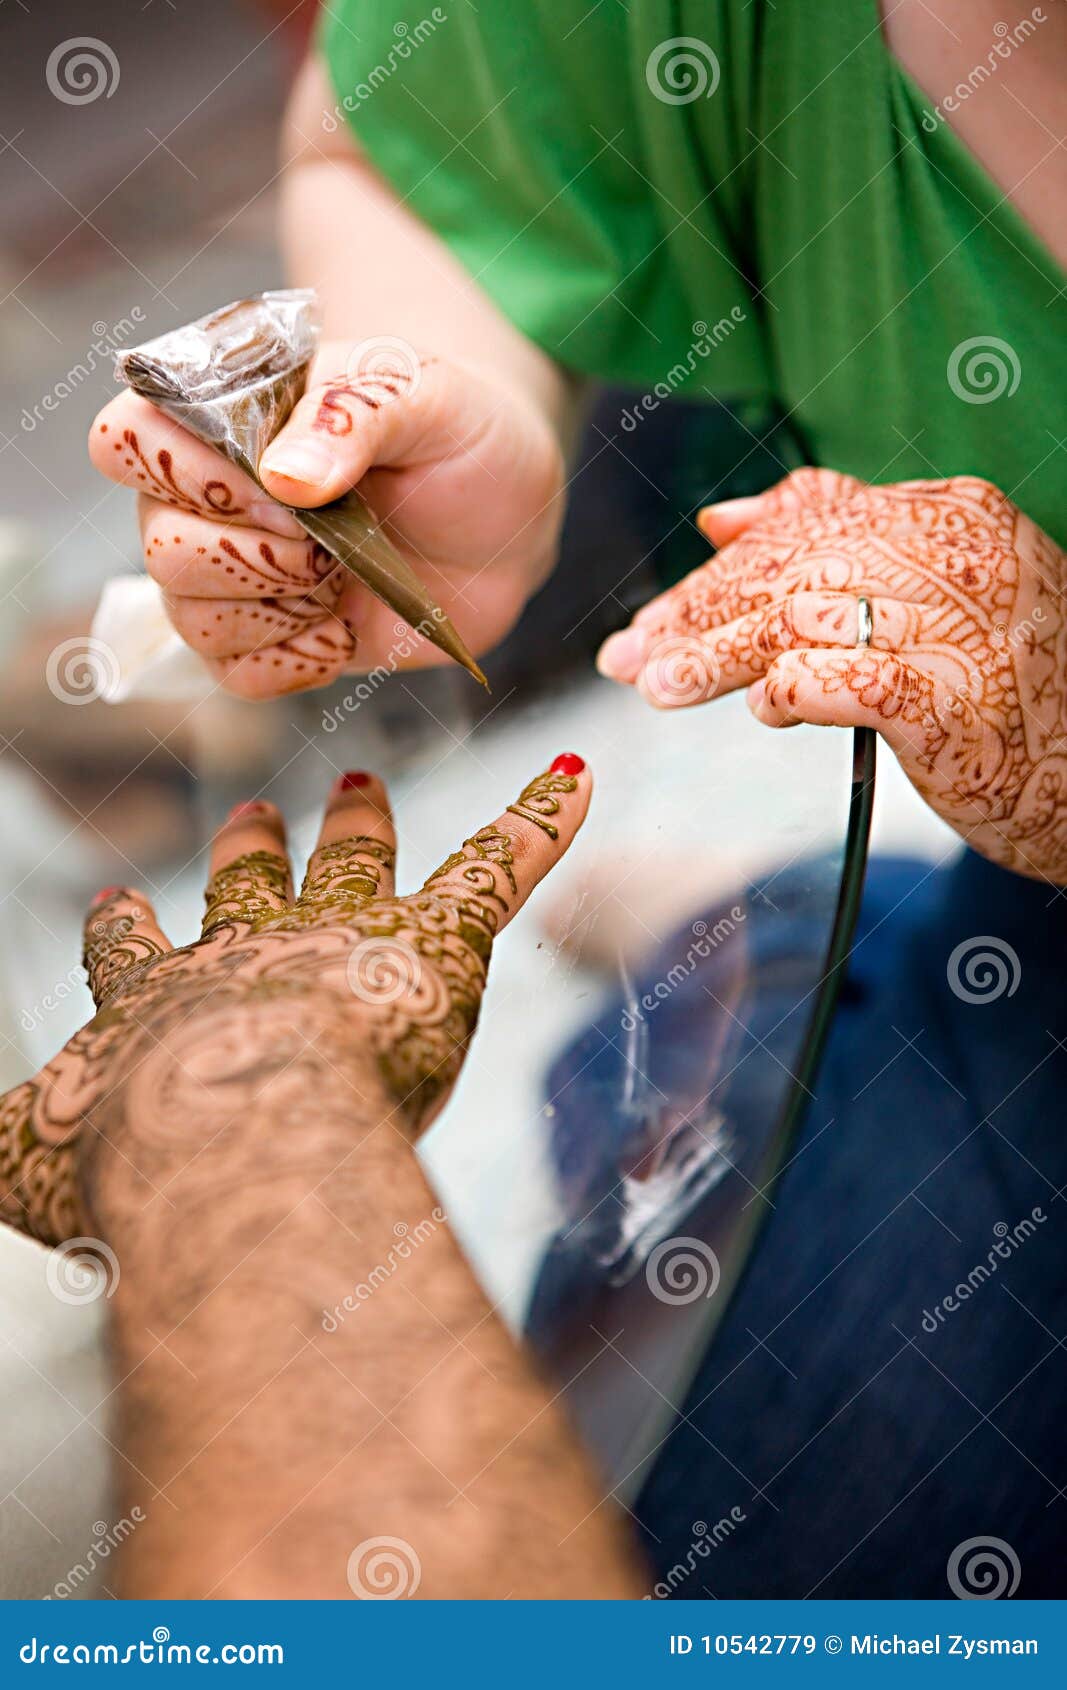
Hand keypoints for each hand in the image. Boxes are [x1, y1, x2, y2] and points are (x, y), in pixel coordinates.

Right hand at [0, 755, 589, 1246]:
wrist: (227, 1130)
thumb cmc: (132, 1161)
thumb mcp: (27, 1170)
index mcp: (160, 1003)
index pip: (136, 958)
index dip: (125, 933)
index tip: (116, 902)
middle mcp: (248, 952)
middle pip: (250, 888)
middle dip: (251, 852)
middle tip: (256, 812)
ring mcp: (342, 934)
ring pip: (355, 863)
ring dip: (362, 826)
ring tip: (361, 787)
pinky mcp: (434, 936)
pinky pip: (498, 863)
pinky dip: (539, 817)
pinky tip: (577, 778)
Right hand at [89, 343, 565, 697]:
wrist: (506, 509)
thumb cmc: (455, 429)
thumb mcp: (422, 392)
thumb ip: (351, 412)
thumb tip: (284, 476)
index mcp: (224, 418)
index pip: (124, 439)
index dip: (179, 471)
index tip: (271, 483)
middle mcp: (213, 499)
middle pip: (159, 546)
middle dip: (248, 555)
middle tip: (322, 541)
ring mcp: (242, 575)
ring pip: (190, 618)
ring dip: (273, 610)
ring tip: (338, 580)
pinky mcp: (280, 638)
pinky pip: (237, 675)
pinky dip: (292, 662)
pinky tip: (342, 629)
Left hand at [598, 469, 1066, 882]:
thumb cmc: (1003, 687)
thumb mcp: (926, 594)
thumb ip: (832, 543)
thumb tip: (720, 519)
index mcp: (950, 514)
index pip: (803, 529)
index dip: (717, 575)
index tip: (654, 620)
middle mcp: (957, 558)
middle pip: (791, 571)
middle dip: (697, 615)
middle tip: (629, 655)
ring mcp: (960, 628)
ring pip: (803, 620)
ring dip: (717, 656)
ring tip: (654, 685)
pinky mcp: (957, 704)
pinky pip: (850, 683)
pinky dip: (792, 691)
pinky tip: (760, 707)